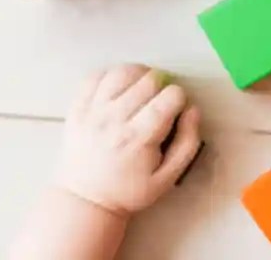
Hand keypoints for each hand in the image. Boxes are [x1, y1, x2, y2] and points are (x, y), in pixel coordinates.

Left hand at [57, 64, 202, 215]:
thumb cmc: (128, 190)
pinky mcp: (77, 108)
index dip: (179, 98)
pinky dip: (111, 74)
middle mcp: (114, 120)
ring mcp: (92, 112)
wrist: (86, 199)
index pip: (169, 97)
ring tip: (142, 88)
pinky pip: (95, 76)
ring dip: (138, 74)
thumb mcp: (168, 178)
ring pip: (122, 72)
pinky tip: (120, 86)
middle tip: (159, 101)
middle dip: (161, 85)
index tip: (175, 109)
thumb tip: (193, 111)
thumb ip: (187, 143)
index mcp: (138, 138)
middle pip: (148, 80)